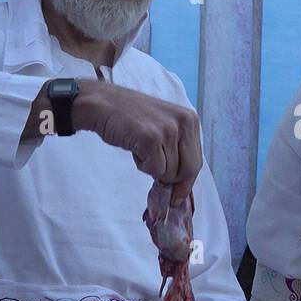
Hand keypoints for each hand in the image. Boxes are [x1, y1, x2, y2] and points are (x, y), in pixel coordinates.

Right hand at [75, 81, 202, 204]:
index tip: (178, 197)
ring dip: (153, 168)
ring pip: (170, 172)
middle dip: (172, 179)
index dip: (187, 182)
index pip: (197, 160)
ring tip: (141, 148)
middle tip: (155, 174)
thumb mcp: (164, 127)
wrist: (104, 104)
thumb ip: (177, 149)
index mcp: (190, 120)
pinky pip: (155, 170)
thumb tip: (182, 186)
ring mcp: (169, 130)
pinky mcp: (152, 139)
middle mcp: (184, 123)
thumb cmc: (132, 119)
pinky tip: (135, 148)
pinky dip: (143, 166)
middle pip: (189, 170)